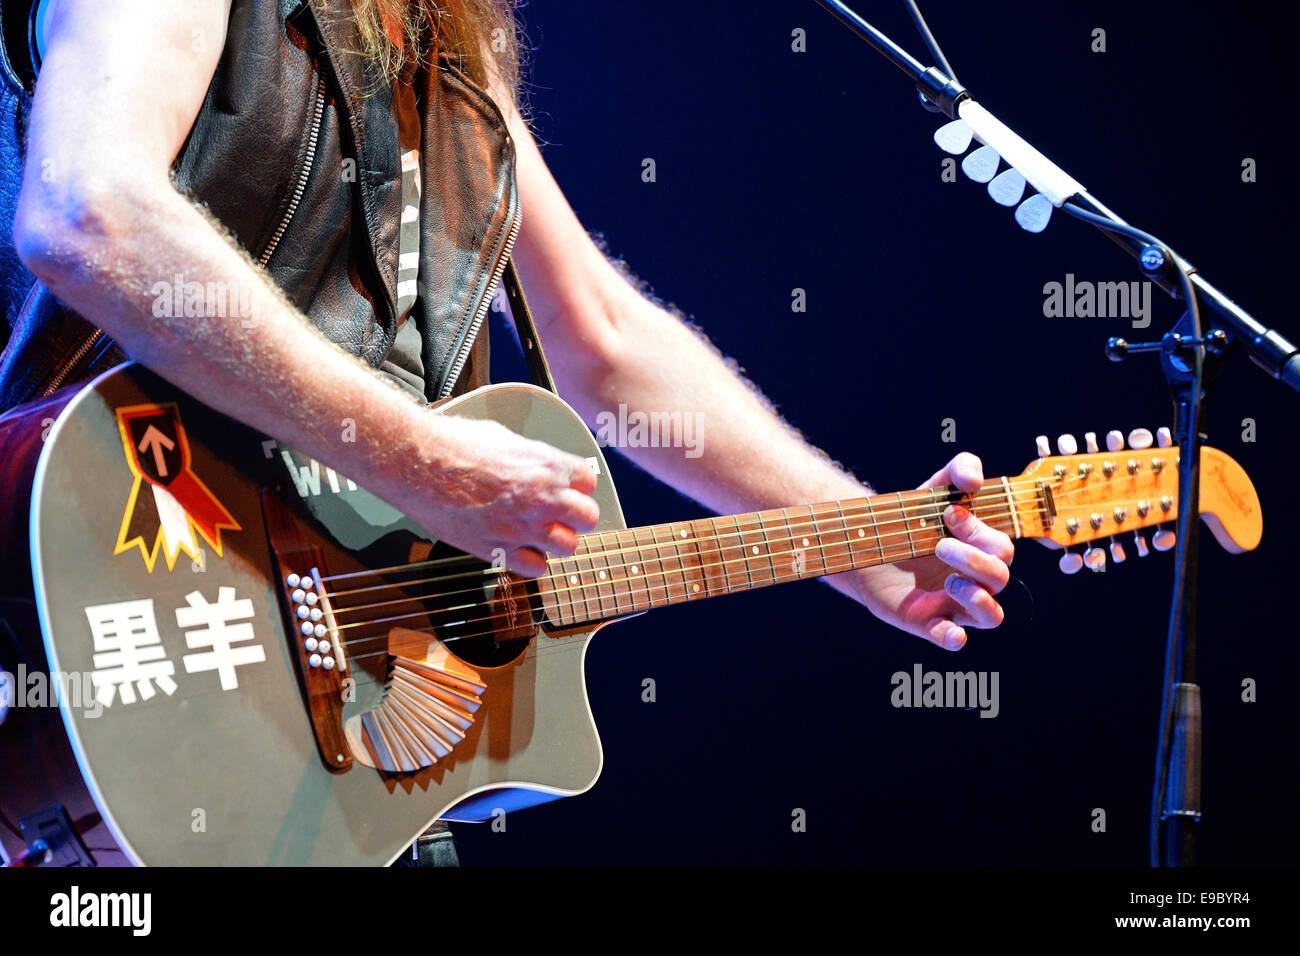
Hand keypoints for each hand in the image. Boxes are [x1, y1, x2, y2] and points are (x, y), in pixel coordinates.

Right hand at [406, 414, 599, 575]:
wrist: (418, 462)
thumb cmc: (453, 444)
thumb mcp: (505, 438)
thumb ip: (531, 457)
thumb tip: (539, 464)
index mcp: (546, 464)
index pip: (589, 481)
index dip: (578, 486)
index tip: (567, 489)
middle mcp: (541, 497)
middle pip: (588, 518)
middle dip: (576, 516)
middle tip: (560, 515)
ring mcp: (521, 526)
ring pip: (567, 547)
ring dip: (556, 540)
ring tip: (538, 533)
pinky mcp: (498, 549)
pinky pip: (535, 568)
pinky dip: (530, 561)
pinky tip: (518, 548)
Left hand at [828, 452, 1014, 649]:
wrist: (870, 541)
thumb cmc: (913, 517)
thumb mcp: (935, 488)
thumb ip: (960, 469)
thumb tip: (974, 478)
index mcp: (982, 547)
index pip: (1002, 545)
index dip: (980, 532)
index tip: (948, 514)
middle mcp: (976, 577)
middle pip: (999, 576)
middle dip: (972, 559)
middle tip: (939, 545)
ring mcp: (955, 603)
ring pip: (992, 615)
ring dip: (978, 599)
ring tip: (951, 583)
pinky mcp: (930, 621)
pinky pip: (952, 638)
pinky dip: (954, 638)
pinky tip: (951, 632)